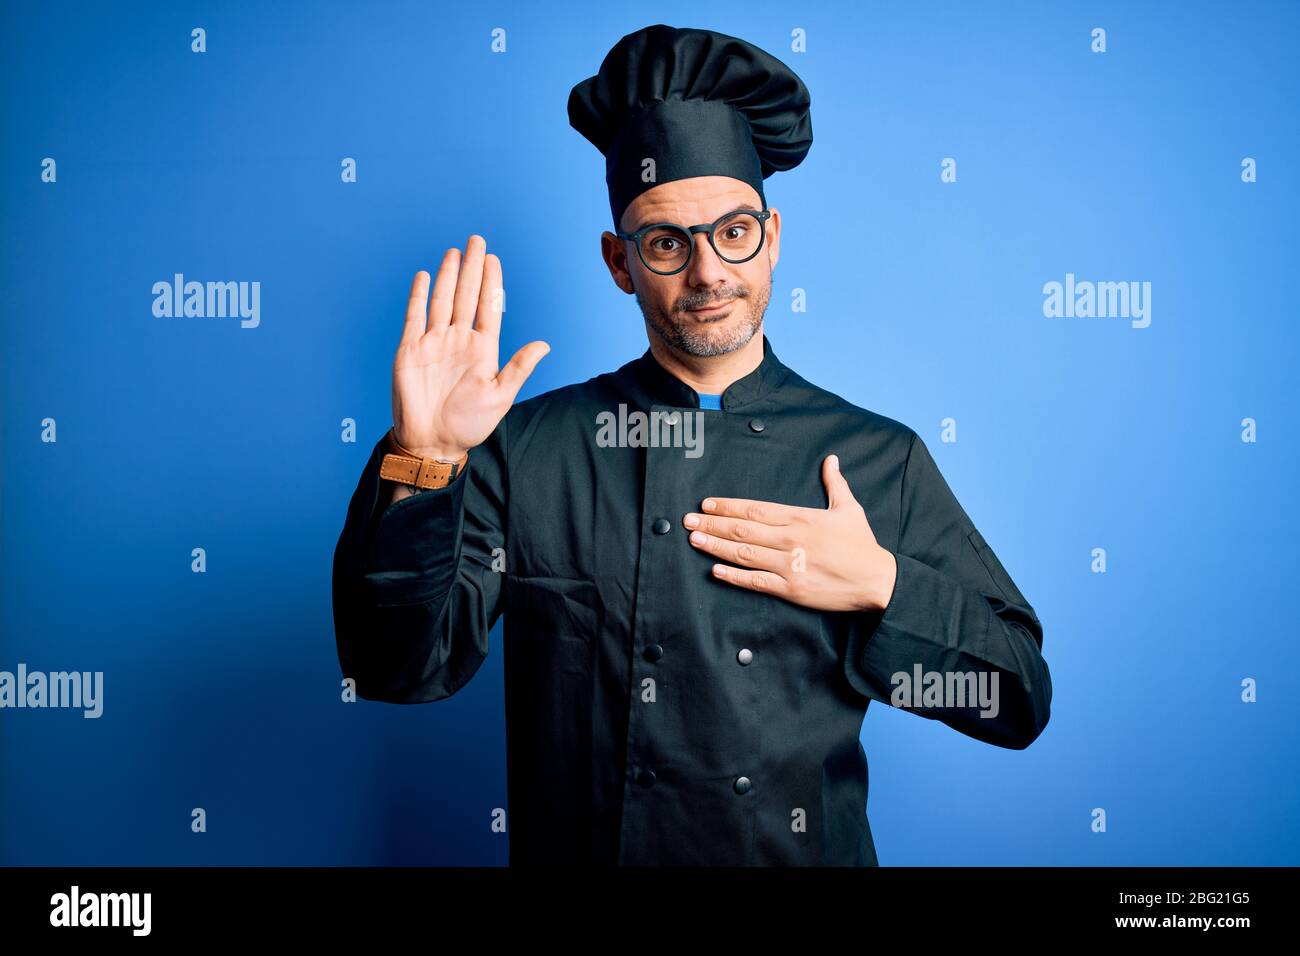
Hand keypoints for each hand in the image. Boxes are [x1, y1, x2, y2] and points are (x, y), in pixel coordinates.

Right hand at [391, 235, 549, 457]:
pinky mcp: (410, 350)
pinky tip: (426, 276)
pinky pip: (415, 317)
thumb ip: (519, 368)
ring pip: (443, 301)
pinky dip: (419, 296)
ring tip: (455, 251)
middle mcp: (459, 340)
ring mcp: (434, 343)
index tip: (494, 259)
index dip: (491, 283)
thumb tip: (545, 344)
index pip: (489, 308)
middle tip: (477, 240)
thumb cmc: (469, 424)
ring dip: (449, 276)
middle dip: (472, 268)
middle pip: (467, 296)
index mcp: (483, 349)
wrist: (433, 443)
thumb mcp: (500, 397)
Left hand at [682, 454, 897, 611]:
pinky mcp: (791, 589)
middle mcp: (790, 540)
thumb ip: (835, 483)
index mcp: (800, 518)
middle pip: (742, 530)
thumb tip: (831, 460)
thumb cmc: (861, 545)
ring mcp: (788, 566)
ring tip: (694, 540)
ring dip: (715, 547)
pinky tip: (715, 571)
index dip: (728, 507)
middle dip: (712, 524)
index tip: (707, 504)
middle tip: (687, 521)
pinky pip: (756, 582)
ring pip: (743, 554)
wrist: (877, 581)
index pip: (755, 510)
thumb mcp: (849, 509)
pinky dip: (734, 576)